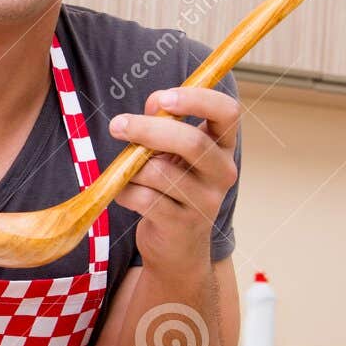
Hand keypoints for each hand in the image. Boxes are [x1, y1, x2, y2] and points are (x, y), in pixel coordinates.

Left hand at [107, 86, 238, 278]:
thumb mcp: (172, 153)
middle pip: (192, 142)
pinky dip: (125, 192)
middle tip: (117, 125)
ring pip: (160, 172)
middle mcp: (222, 172)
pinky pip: (144, 198)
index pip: (227, 112)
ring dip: (131, 168)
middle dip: (148, 130)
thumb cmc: (171, 189)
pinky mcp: (182, 224)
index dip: (197, 99)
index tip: (162, 97)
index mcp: (223, 146)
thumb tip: (155, 104)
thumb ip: (165, 126)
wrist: (177, 247)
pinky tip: (124, 193)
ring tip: (126, 173)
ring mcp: (205, 201)